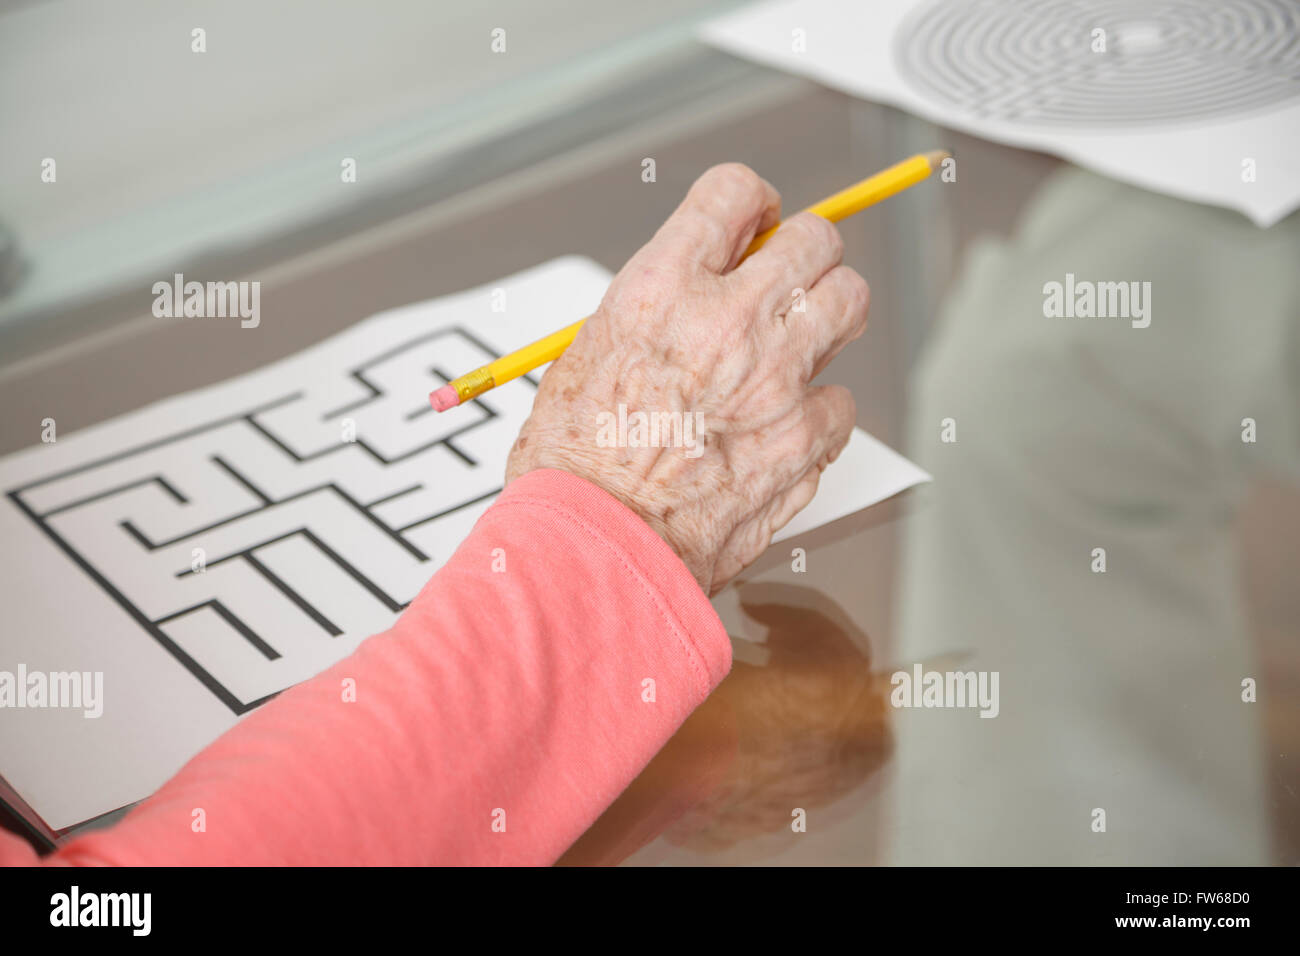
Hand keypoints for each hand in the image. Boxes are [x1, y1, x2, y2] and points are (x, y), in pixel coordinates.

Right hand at [505, 163, 867, 593]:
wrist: (595, 551)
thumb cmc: (574, 468)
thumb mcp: (585, 357)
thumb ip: (651, 316)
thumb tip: (687, 302)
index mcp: (661, 290)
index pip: (732, 193)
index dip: (751, 202)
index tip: (756, 222)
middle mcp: (727, 322)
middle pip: (815, 240)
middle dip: (806, 254)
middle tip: (789, 282)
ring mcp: (776, 380)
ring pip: (848, 304)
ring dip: (828, 317)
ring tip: (800, 346)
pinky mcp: (804, 439)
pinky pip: (843, 402)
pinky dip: (821, 413)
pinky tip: (786, 428)